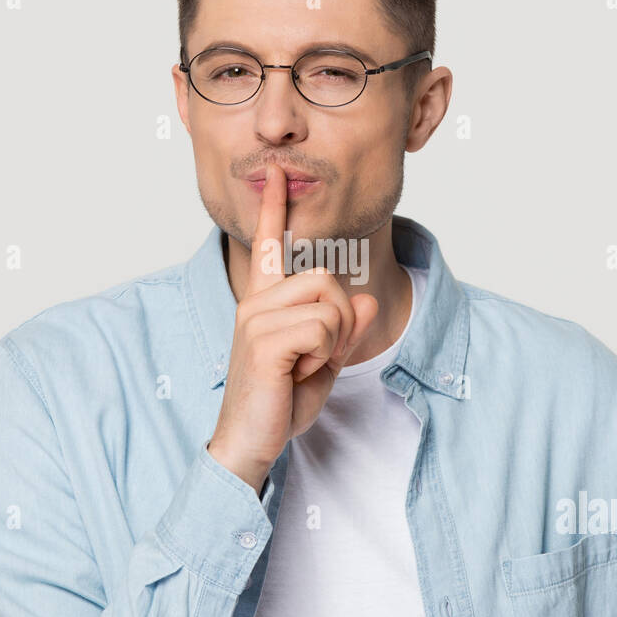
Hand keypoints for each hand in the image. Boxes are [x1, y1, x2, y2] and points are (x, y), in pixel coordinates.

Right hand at [207, 163, 378, 493]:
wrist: (250, 442)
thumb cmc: (279, 403)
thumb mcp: (323, 362)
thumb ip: (345, 330)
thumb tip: (366, 298)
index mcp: (264, 302)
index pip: (268, 244)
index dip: (274, 208)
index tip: (276, 174)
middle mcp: (256, 302)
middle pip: (326, 278)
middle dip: (341, 319)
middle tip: (318, 355)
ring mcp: (256, 318)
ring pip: (329, 302)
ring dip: (333, 340)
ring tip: (303, 366)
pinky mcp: (264, 341)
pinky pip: (322, 328)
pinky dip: (324, 355)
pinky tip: (297, 374)